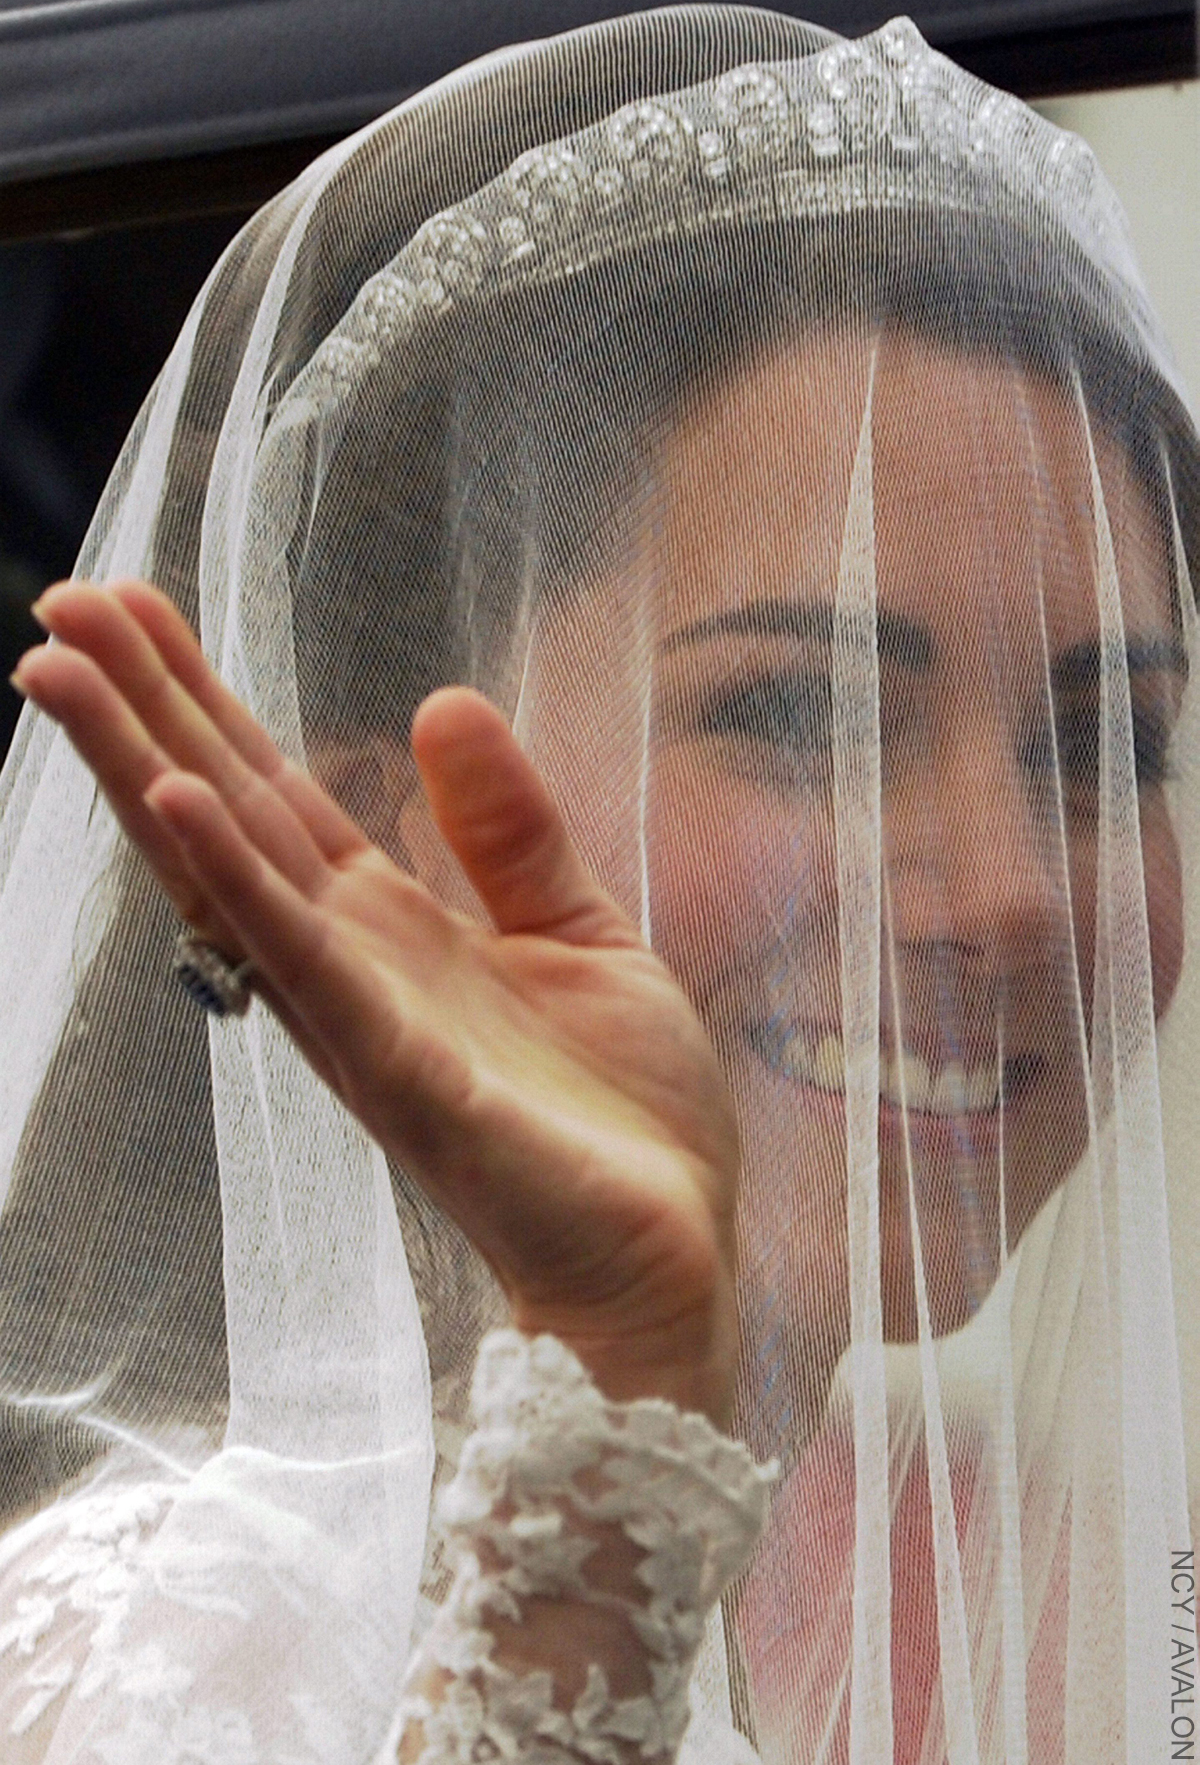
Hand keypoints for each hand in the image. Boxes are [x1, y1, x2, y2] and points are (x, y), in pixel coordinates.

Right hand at [13, 582, 740, 1424]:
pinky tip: (182, 809)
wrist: (677, 1254)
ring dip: (148, 773)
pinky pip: (312, 973)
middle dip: (142, 711)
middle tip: (53, 603)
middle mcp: (355, 969)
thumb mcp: (583, 932)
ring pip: (234, 880)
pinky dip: (240, 890)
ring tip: (62, 677)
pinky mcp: (412, 1084)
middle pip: (228, 818)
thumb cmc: (625, 1117)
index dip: (204, 701)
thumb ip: (510, 832)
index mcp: (395, 930)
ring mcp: (368, 1026)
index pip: (276, 794)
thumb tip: (443, 703)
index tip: (130, 609)